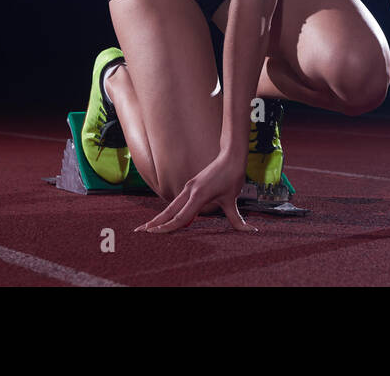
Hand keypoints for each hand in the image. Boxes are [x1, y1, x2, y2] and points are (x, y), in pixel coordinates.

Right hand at [134, 152, 257, 233]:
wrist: (230, 156)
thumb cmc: (232, 176)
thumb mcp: (233, 199)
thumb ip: (237, 219)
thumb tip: (250, 231)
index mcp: (198, 196)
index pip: (180, 217)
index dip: (166, 228)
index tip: (153, 234)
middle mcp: (189, 191)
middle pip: (168, 211)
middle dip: (154, 223)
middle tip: (139, 232)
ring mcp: (188, 188)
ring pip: (171, 206)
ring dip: (159, 217)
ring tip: (147, 227)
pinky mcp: (190, 186)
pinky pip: (177, 202)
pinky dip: (168, 211)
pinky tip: (164, 218)